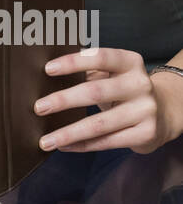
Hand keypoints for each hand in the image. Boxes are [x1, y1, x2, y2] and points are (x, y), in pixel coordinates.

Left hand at [34, 47, 182, 153]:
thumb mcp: (115, 73)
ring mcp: (145, 110)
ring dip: (68, 132)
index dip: (74, 62)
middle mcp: (140, 84)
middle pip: (96, 91)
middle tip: (39, 107)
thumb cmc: (126, 89)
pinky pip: (107, 141)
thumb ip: (90, 70)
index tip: (48, 69)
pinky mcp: (145, 134)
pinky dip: (83, 145)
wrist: (165, 111)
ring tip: (46, 140)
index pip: (100, 57)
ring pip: (99, 123)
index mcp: (130, 62)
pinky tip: (64, 146)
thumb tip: (49, 75)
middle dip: (64, 100)